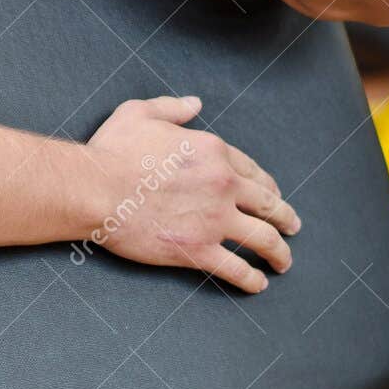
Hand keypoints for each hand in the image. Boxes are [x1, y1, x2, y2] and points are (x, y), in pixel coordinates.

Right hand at [87, 95, 300, 293]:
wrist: (95, 188)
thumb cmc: (113, 151)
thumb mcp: (141, 112)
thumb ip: (173, 108)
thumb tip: (196, 104)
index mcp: (213, 152)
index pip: (251, 171)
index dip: (266, 185)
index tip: (272, 194)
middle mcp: (223, 185)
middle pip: (268, 204)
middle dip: (285, 216)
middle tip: (293, 226)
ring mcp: (214, 220)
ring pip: (262, 238)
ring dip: (279, 251)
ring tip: (285, 261)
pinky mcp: (197, 250)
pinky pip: (235, 268)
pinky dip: (252, 279)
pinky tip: (259, 284)